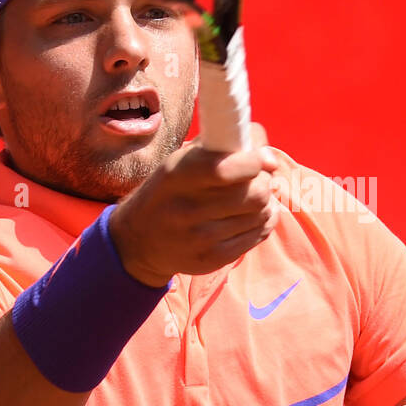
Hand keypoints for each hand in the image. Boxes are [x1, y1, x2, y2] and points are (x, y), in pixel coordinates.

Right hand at [108, 122, 279, 285]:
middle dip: (264, 181)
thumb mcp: (179, 162)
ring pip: (261, 213)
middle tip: (259, 178)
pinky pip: (258, 234)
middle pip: (255, 193)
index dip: (254, 162)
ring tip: (252, 196)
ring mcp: (201, 238)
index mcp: (177, 176)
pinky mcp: (214, 258)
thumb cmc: (169, 191)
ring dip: (266, 201)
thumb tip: (266, 152)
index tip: (262, 159)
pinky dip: (264, 221)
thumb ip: (220, 146)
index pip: (226, 169)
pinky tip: (251, 215)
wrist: (139, 241)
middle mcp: (188, 209)